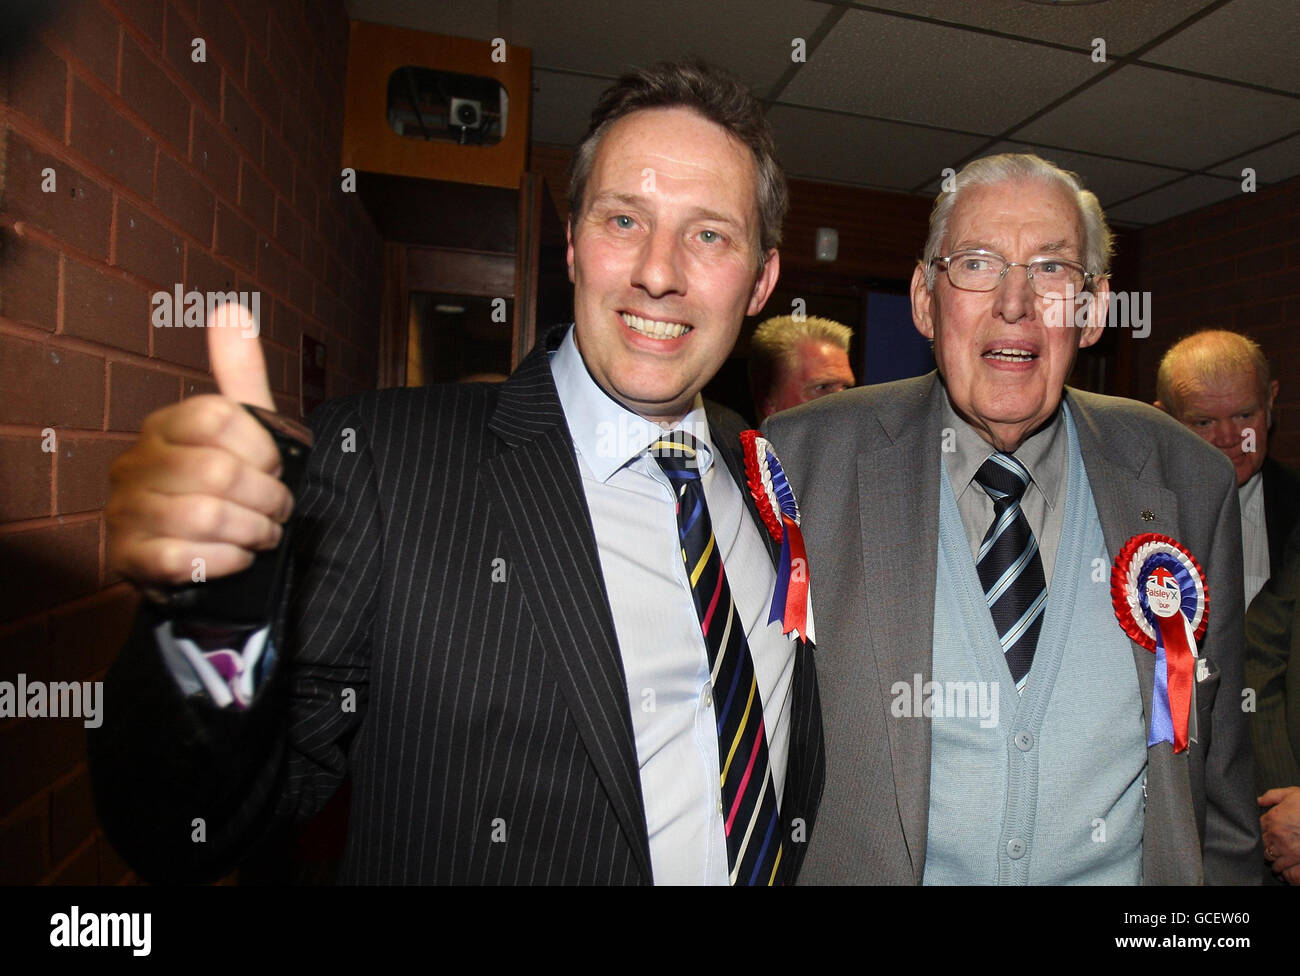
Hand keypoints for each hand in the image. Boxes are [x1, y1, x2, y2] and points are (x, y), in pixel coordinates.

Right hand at [107, 305, 294, 587]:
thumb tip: (232, 309)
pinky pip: (184, 559)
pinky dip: (227, 560)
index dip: (262, 448)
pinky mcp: (129, 559)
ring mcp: (125, 512)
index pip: (218, 418)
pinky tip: (239, 557)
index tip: (275, 466)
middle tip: (278, 509)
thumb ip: (239, 374)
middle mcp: (133, 464)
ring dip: (252, 531)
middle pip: (218, 472)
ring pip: (205, 516)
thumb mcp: (241, 430)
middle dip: (267, 497)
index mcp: (163, 427)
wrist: (199, 557)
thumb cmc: (226, 487)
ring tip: (263, 533)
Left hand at [1258, 786, 1299, 881]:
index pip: (1256, 827)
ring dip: (1270, 857)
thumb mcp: (1290, 794)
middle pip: (1260, 843)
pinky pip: (1281, 866)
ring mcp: (1284, 847)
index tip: (1264, 832)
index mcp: (1272, 818)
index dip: (1260, 830)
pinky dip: (1279, 868)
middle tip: (1269, 845)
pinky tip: (1280, 868)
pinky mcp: (1295, 858)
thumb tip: (1258, 800)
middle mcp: (1275, 834)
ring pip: (1268, 856)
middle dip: (1263, 844)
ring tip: (1274, 856)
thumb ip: (1271, 796)